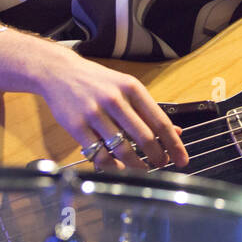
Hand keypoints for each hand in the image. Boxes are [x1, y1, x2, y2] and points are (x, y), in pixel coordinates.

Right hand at [33, 48, 188, 172]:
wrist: (59, 72)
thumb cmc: (98, 82)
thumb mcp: (127, 88)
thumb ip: (149, 110)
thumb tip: (175, 132)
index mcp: (132, 88)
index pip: (160, 121)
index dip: (174, 144)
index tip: (182, 158)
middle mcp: (115, 99)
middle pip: (144, 137)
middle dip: (158, 156)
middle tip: (162, 164)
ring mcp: (94, 113)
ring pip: (122, 148)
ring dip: (137, 164)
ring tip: (143, 169)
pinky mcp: (77, 126)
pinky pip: (99, 154)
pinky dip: (112, 166)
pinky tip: (119, 167)